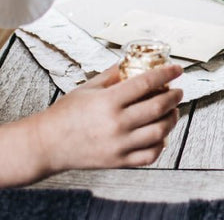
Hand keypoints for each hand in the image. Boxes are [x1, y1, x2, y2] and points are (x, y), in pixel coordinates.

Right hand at [33, 63, 182, 172]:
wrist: (46, 145)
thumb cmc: (64, 115)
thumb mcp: (87, 88)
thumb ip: (112, 75)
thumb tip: (131, 61)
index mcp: (108, 102)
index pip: (146, 83)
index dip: (166, 74)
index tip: (176, 70)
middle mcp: (116, 124)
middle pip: (158, 107)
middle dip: (174, 96)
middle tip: (177, 91)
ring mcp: (119, 145)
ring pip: (159, 132)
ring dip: (172, 119)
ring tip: (172, 111)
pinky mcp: (118, 161)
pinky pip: (149, 155)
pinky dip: (160, 144)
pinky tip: (160, 135)